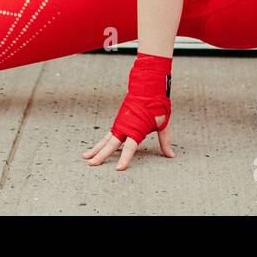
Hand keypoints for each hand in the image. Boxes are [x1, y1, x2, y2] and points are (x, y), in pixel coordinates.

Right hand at [84, 52, 174, 170]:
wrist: (147, 87)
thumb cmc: (156, 105)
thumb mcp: (163, 124)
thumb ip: (165, 141)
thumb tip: (171, 155)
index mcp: (136, 129)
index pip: (130, 147)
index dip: (125, 158)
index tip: (119, 169)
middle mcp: (125, 127)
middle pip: (111, 144)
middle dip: (101, 155)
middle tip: (91, 164)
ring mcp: (119, 124)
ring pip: (105, 139)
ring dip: (95, 149)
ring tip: (85, 157)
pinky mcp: (118, 121)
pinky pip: (107, 135)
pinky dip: (101, 143)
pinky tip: (95, 149)